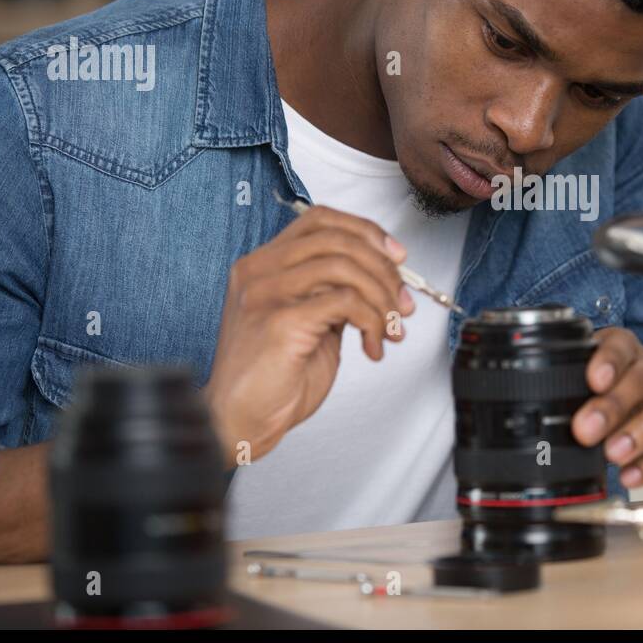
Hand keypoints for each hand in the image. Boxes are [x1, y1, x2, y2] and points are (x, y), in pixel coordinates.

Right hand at [205, 204, 415, 466]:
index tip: (396, 258)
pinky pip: (345, 301)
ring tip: (391, 330)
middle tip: (403, 303)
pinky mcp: (280, 322)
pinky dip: (373, 321)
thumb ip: (334, 292)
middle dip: (384, 269)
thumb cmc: (273, 377)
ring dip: (382, 298)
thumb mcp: (311, 322)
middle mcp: (259, 271)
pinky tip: (373, 347)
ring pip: (344, 266)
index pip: (320, 219)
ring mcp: (266, 294)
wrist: (239, 422)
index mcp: (263, 264)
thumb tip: (386, 277)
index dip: (366, 231)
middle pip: (337, 238)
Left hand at [571, 327, 642, 488]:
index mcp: (625, 351)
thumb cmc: (615, 403)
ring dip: (642, 430)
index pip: (620, 344)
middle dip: (614, 405)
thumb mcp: (589, 396)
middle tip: (587, 430)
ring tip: (613, 454)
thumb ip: (571, 399)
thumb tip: (545, 423)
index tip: (594, 380)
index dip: (608, 360)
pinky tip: (632, 475)